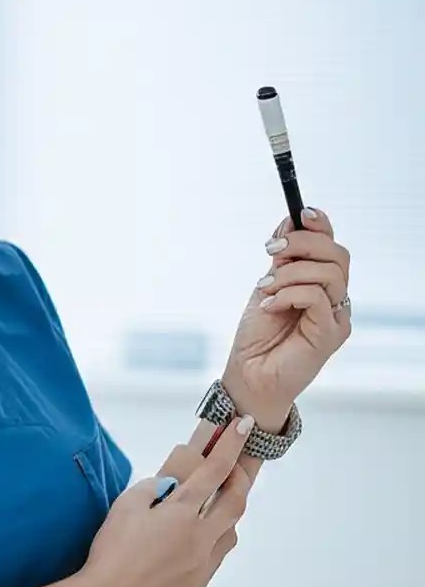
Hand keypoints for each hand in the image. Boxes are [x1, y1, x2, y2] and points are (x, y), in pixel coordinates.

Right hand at [82, 417, 253, 586]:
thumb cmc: (112, 548)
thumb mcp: (126, 505)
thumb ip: (153, 488)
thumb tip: (169, 487)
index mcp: (182, 512)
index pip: (215, 470)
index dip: (230, 444)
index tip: (242, 423)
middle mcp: (200, 535)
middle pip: (236, 501)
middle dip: (239, 477)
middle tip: (231, 464)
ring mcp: (202, 559)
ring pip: (230, 528)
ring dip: (227, 509)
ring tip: (210, 501)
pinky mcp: (197, 578)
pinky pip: (218, 550)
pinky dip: (215, 533)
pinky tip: (195, 532)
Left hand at [221, 207, 351, 428]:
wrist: (248, 375)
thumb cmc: (258, 337)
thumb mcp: (266, 288)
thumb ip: (282, 259)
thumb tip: (288, 222)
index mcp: (321, 285)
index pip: (332, 247)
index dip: (321, 225)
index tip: (300, 211)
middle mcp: (335, 299)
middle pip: (338, 255)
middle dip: (303, 243)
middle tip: (272, 249)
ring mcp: (337, 317)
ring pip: (329, 274)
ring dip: (290, 273)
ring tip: (265, 287)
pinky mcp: (331, 334)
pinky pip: (319, 298)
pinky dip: (289, 294)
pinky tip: (270, 305)